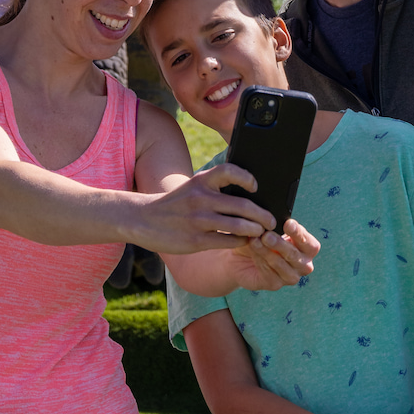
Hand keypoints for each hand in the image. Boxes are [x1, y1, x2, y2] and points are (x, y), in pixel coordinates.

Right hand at [131, 165, 274, 256]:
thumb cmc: (174, 204)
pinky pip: (227, 241)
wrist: (143, 220)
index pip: (230, 171)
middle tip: (271, 220)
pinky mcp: (196, 240)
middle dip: (262, 214)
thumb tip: (247, 194)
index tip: (256, 187)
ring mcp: (199, 220)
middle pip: (243, 205)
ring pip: (239, 225)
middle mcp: (201, 198)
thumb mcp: (191, 188)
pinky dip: (241, 242)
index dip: (247, 178)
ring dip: (255, 230)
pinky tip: (244, 241)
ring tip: (261, 232)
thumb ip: (214, 189)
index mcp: (201, 181)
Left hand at [223, 217, 319, 291]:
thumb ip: (275, 225)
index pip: (310, 244)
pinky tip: (252, 251)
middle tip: (266, 235)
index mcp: (307, 249)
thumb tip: (273, 219)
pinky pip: (269, 273)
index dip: (299, 234)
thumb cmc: (261, 238)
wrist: (241, 255)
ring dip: (266, 252)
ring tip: (255, 241)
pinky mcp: (275, 284)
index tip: (287, 224)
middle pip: (294, 255)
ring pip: (280, 264)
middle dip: (280, 244)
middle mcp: (303, 265)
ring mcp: (290, 277)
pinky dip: (259, 260)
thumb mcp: (269, 228)